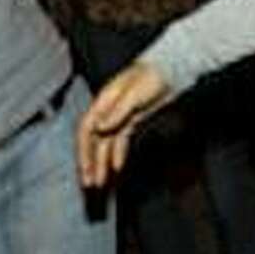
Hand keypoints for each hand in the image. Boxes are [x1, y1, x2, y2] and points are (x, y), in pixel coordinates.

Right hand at [76, 61, 169, 186]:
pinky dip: (117, 154)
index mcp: (103, 103)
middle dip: (89, 163)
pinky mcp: (131, 120)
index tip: (85, 170)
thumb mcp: (134, 94)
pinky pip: (119, 141)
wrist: (171, 69)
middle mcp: (107, 111)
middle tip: (89, 184)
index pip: (86, 130)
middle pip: (93, 141)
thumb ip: (117, 111)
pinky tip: (117, 168)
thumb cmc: (152, 76)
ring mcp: (119, 116)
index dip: (83, 152)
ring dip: (102, 163)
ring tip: (101, 182)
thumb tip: (99, 127)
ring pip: (105, 144)